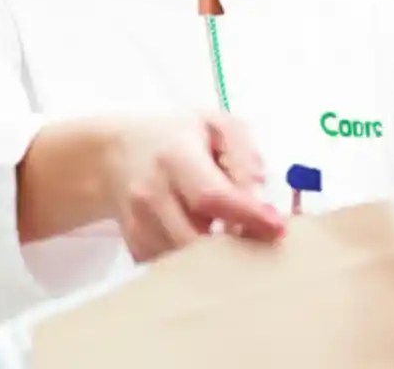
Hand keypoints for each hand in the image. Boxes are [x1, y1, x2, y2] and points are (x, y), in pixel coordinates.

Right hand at [104, 113, 284, 262]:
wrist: (117, 153)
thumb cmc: (178, 137)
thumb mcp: (217, 125)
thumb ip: (244, 156)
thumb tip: (260, 196)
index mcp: (175, 155)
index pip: (211, 196)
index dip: (247, 216)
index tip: (277, 229)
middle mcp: (151, 192)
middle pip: (196, 239)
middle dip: (234, 247)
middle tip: (261, 241)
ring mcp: (138, 222)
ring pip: (185, 260)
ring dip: (217, 258)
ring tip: (234, 238)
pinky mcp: (135, 245)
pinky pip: (172, 267)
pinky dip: (195, 264)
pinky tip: (208, 243)